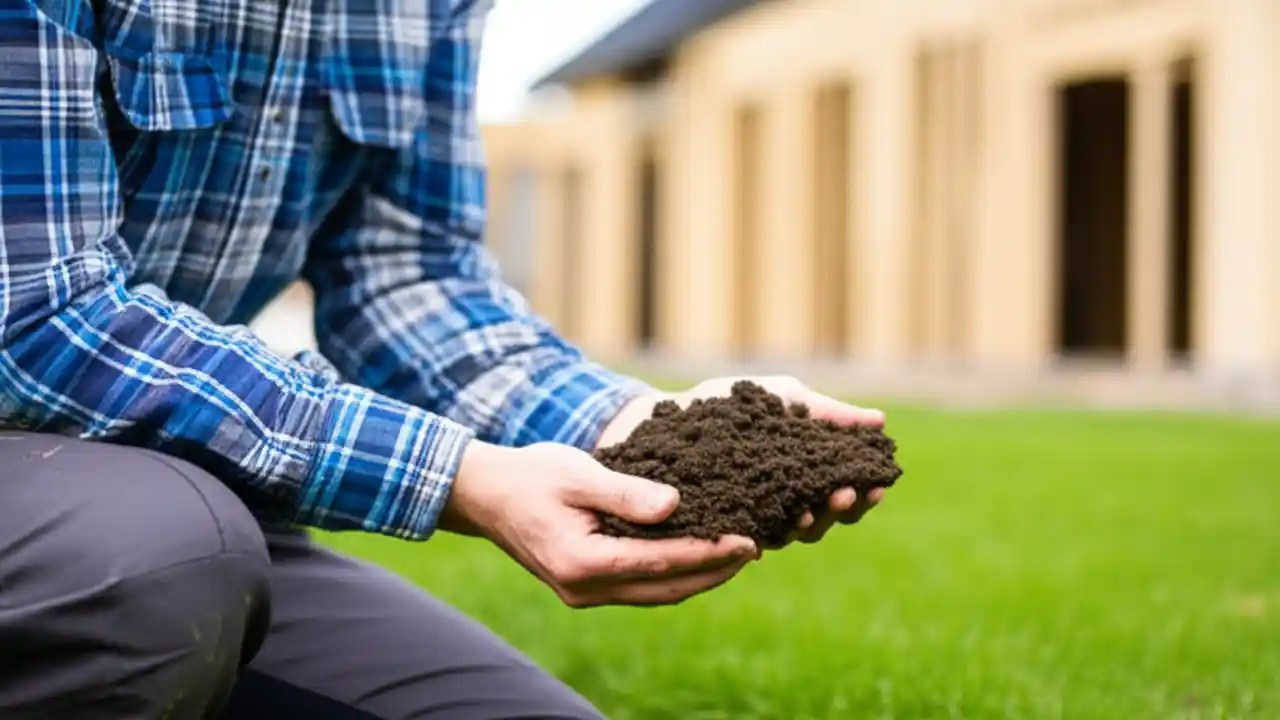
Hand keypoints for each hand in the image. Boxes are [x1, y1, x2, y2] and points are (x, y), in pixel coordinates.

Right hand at [442, 441, 757, 607]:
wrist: (485, 495)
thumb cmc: (531, 475)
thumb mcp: (579, 474)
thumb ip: (627, 492)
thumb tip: (677, 505)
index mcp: (584, 562)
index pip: (662, 563)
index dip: (709, 553)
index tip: (747, 540)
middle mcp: (585, 589)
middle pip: (666, 590)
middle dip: (713, 572)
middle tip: (754, 549)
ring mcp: (583, 594)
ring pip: (655, 595)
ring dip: (697, 578)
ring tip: (735, 555)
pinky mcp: (585, 587)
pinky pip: (639, 588)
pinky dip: (672, 575)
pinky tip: (696, 555)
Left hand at [598, 376, 887, 546]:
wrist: (661, 414)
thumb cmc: (724, 404)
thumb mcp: (777, 396)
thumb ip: (823, 411)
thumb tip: (878, 420)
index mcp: (804, 473)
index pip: (845, 493)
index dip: (865, 492)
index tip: (877, 482)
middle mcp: (783, 502)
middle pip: (826, 520)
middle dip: (841, 510)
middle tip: (843, 494)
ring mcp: (752, 518)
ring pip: (792, 535)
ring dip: (808, 525)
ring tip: (809, 512)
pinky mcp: (719, 529)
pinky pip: (746, 539)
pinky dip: (760, 534)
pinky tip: (766, 526)